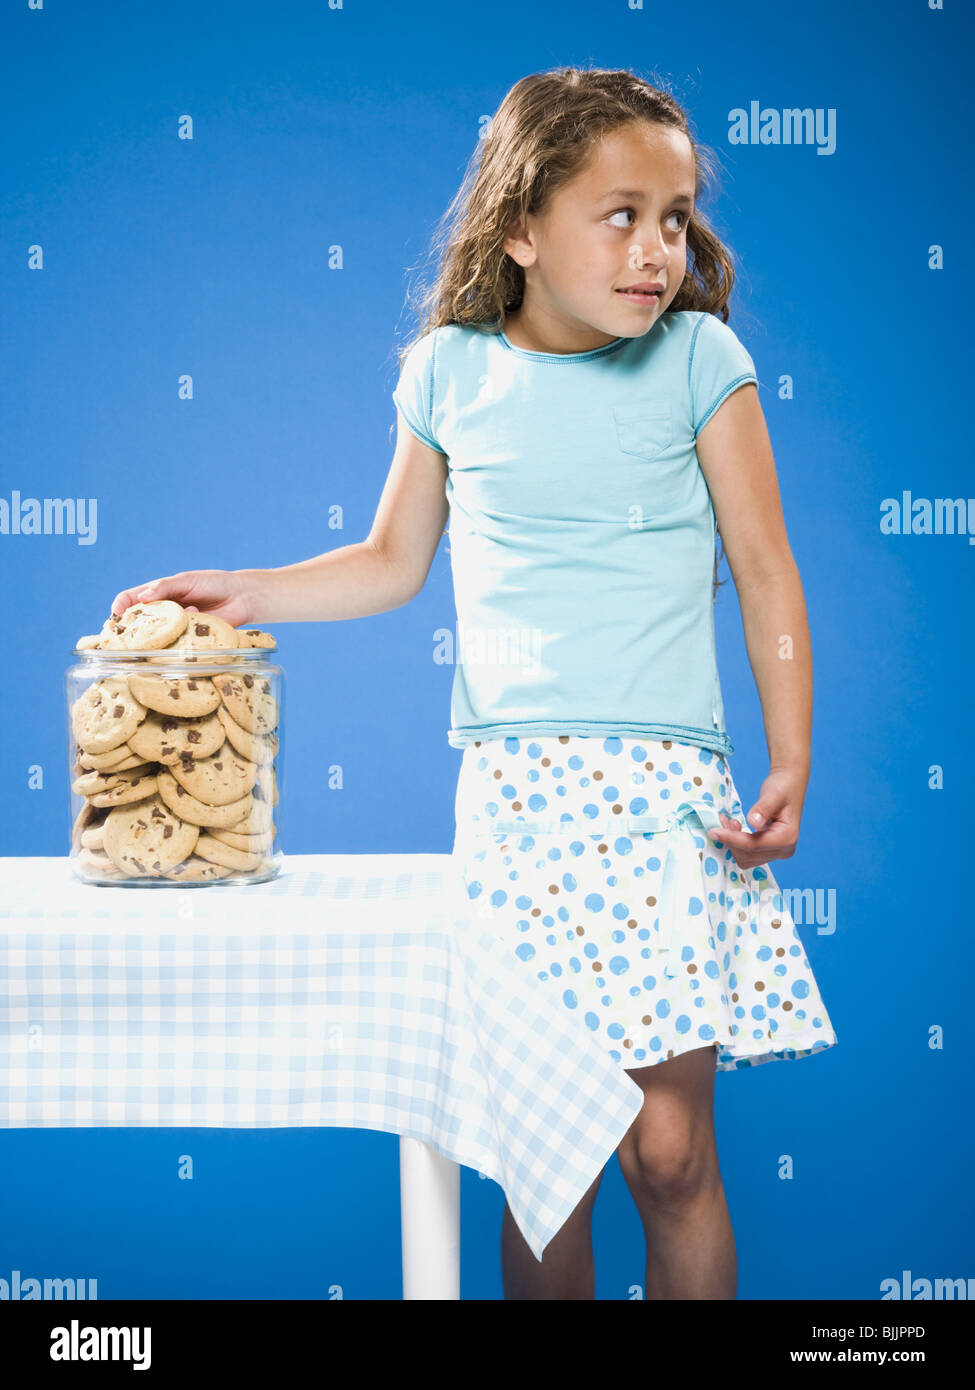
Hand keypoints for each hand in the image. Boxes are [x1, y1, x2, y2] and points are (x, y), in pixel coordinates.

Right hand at [110, 570, 252, 626]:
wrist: (241, 598)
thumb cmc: (213, 584)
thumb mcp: (187, 580)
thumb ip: (165, 587)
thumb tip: (142, 597)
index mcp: (158, 594)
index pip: (130, 599)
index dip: (120, 607)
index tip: (116, 615)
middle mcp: (163, 612)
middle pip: (139, 622)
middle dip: (132, 627)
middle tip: (129, 633)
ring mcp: (175, 627)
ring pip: (156, 636)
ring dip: (159, 632)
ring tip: (165, 627)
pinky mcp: (189, 640)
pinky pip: (176, 644)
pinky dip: (180, 636)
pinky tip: (194, 620)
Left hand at [706, 767, 805, 869]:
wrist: (789, 786)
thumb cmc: (782, 787)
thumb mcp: (773, 794)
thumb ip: (763, 808)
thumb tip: (753, 822)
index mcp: (787, 838)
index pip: (754, 845)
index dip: (732, 839)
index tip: (714, 831)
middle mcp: (784, 850)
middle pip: (749, 854)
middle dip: (731, 840)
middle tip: (721, 821)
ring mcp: (777, 852)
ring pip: (746, 858)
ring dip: (732, 843)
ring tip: (728, 822)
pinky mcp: (769, 851)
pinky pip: (748, 854)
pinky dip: (736, 843)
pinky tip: (734, 827)